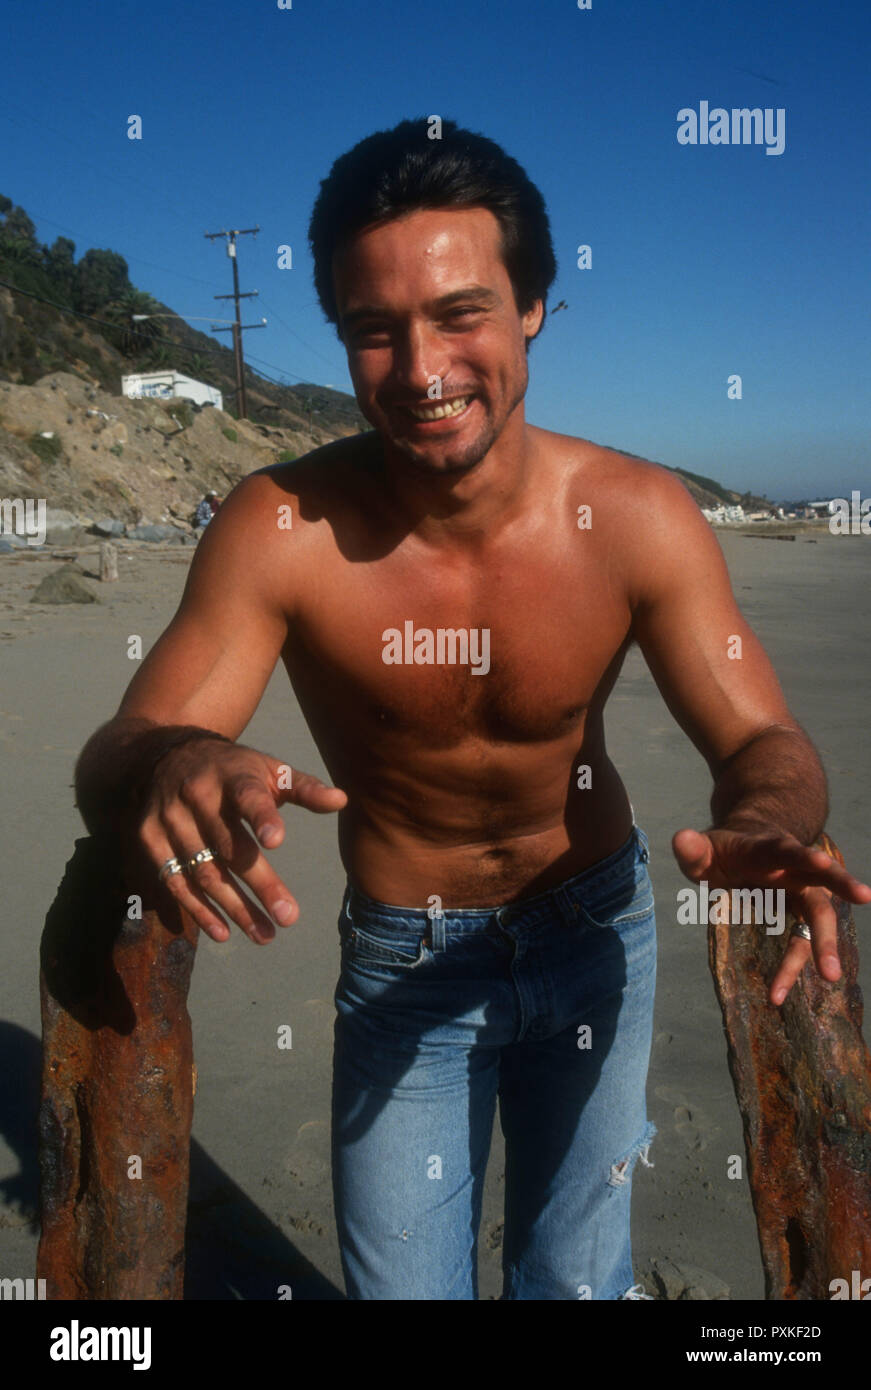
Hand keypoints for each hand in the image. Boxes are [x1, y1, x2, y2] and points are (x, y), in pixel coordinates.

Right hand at [130, 738, 346, 944]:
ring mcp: (170, 820)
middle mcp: (197, 796)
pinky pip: (175, 882)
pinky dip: (198, 910)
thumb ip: (304, 788)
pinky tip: (223, 932)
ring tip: (265, 934)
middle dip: (261, 884)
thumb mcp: (268, 769)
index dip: (262, 817)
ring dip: (235, 907)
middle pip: (230, 847)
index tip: (277, 841)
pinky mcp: (150, 840)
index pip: (248, 796)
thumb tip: (342, 800)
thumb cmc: (232, 770)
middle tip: (288, 916)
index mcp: (232, 776)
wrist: (166, 755)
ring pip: (204, 872)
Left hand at [672, 825, 870, 1004]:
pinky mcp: (798, 914)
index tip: (822, 861)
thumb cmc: (724, 850)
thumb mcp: (703, 849)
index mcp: (769, 849)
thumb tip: (680, 838)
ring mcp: (800, 892)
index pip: (789, 850)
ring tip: (831, 976)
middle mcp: (794, 870)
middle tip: (864, 895)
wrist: (748, 845)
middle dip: (841, 884)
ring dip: (825, 944)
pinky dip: (791, 968)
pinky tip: (777, 994)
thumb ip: (692, 849)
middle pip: (821, 877)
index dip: (805, 855)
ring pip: (820, 915)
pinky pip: (800, 942)